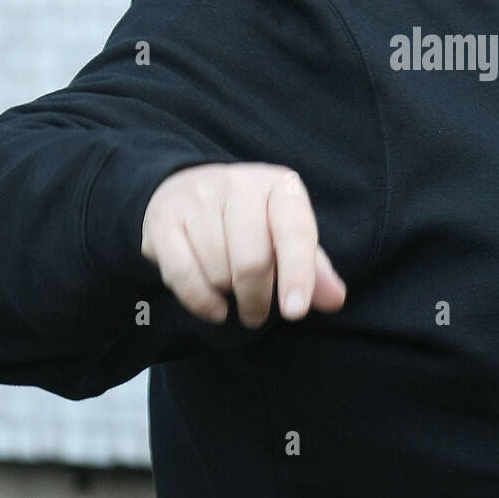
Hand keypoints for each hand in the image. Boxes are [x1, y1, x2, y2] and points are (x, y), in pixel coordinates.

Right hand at [140, 163, 345, 326]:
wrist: (188, 189)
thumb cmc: (252, 222)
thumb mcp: (287, 235)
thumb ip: (313, 269)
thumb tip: (335, 299)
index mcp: (279, 185)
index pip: (295, 232)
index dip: (298, 274)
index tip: (295, 311)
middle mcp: (239, 184)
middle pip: (252, 260)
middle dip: (257, 298)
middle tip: (257, 314)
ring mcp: (197, 198)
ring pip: (217, 269)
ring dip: (227, 294)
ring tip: (232, 291)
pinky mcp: (163, 219)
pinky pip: (182, 274)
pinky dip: (200, 301)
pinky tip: (214, 308)